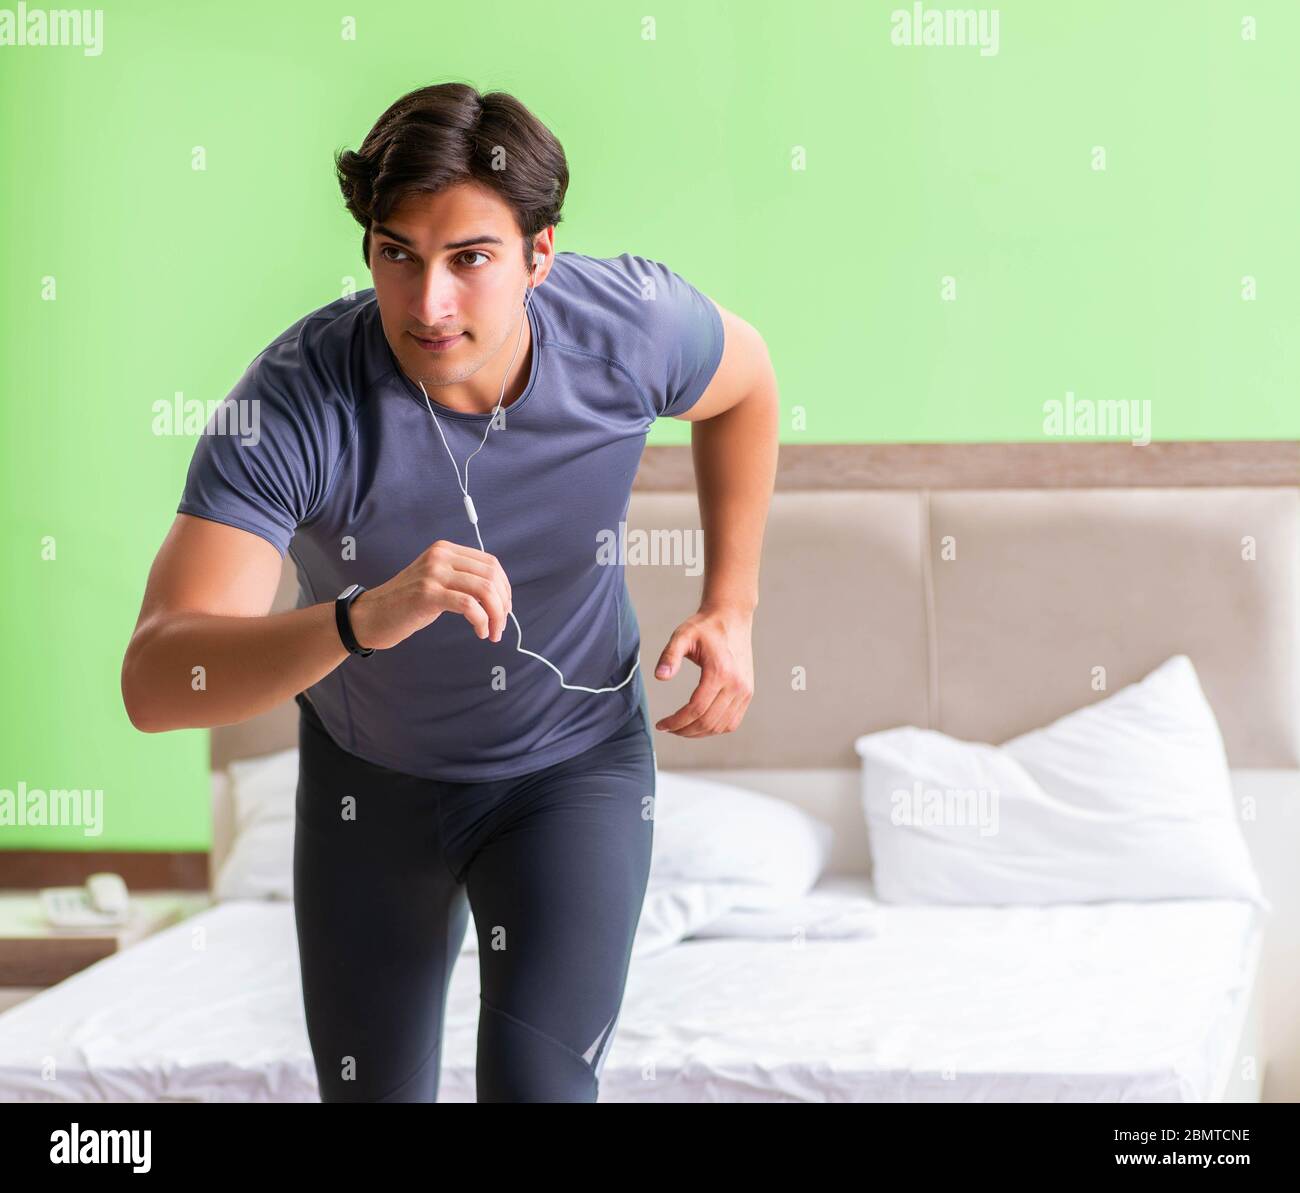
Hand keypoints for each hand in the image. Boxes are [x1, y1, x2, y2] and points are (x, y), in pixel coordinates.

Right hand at [347, 540, 512, 650]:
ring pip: (484, 590)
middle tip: (501, 626)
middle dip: (503, 604)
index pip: (490, 563)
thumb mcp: (437, 582)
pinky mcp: (427, 593)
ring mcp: (433, 573)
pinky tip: (480, 632)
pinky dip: (481, 621)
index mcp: (445, 550)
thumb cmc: (407, 604)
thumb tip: (500, 594)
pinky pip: (469, 605)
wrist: (371, 616)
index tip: (505, 609)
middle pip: (491, 576)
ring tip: (493, 632)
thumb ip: (462, 579)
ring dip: (496, 615)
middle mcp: (440, 556)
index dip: (504, 588)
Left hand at [652, 605, 753, 735]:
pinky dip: (715, 728)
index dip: (676, 722)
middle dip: (684, 730)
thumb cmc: (705, 627)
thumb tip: (660, 677)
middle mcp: (737, 685)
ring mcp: (745, 691)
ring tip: (681, 728)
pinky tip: (699, 724)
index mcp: (720, 672)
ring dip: (699, 732)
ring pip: (721, 726)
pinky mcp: (748, 693)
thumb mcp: (682, 635)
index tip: (661, 725)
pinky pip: (732, 722)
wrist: (731, 618)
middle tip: (668, 728)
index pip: (696, 709)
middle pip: (708, 722)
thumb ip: (669, 656)